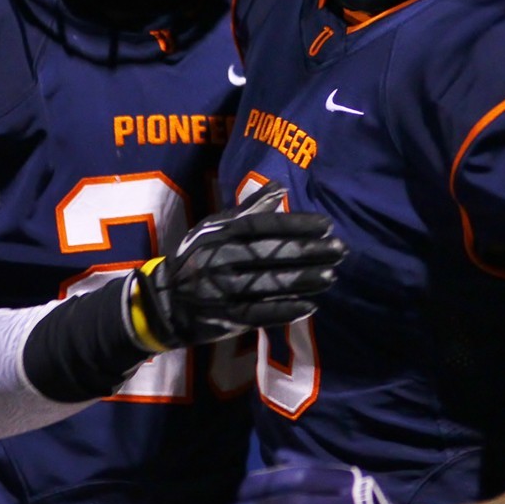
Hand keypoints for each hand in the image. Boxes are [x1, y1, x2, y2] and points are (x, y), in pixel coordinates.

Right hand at [130, 186, 345, 348]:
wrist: (164, 300)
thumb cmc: (198, 258)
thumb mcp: (214, 228)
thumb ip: (247, 210)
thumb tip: (279, 186)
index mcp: (217, 234)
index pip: (261, 226)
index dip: (295, 224)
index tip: (326, 224)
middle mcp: (218, 259)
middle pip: (267, 254)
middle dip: (307, 251)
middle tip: (340, 249)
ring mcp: (220, 290)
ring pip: (267, 284)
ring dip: (302, 280)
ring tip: (331, 275)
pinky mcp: (224, 317)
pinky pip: (259, 314)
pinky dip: (285, 310)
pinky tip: (310, 305)